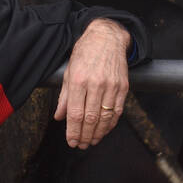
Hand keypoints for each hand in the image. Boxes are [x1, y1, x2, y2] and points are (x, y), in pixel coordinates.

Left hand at [54, 18, 130, 148]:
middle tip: (81, 144)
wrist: (107, 37)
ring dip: (98, 133)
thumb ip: (64, 96)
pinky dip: (111, 124)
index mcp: (79, 80)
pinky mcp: (123, 86)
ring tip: (92, 141)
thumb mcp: (69, 71)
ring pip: (105, 117)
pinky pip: (118, 111)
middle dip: (85, 136)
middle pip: (90, 119)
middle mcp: (96, 84)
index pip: (75, 114)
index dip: (73, 132)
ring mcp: (111, 86)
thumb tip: (59, 116)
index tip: (71, 142)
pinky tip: (104, 130)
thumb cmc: (85, 53)